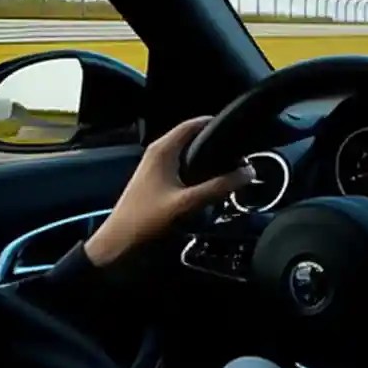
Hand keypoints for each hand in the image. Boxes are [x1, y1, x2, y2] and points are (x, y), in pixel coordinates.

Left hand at [84, 117, 255, 267]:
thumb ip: (219, 187)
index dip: (216, 124)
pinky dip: (198, 171)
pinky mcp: (156, 180)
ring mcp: (156, 166)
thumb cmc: (147, 219)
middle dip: (215, 144)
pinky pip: (183, 167)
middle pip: (192, 138)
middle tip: (241, 155)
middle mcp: (158, 152)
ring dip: (208, 159)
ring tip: (231, 169)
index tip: (240, 133)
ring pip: (188, 154)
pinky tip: (212, 185)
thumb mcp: (187, 203)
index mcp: (163, 150)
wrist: (118, 243)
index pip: (193, 124)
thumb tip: (249, 172)